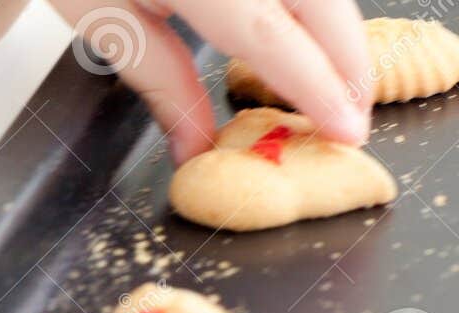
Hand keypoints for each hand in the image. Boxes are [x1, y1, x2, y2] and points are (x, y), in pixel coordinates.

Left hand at [50, 0, 371, 162]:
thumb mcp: (107, 23)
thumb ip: (162, 86)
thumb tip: (199, 150)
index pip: (271, 35)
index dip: (317, 86)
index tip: (346, 131)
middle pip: (321, 0)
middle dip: (349, 62)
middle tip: (352, 120)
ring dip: (341, 32)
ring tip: (338, 87)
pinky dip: (319, 7)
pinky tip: (316, 39)